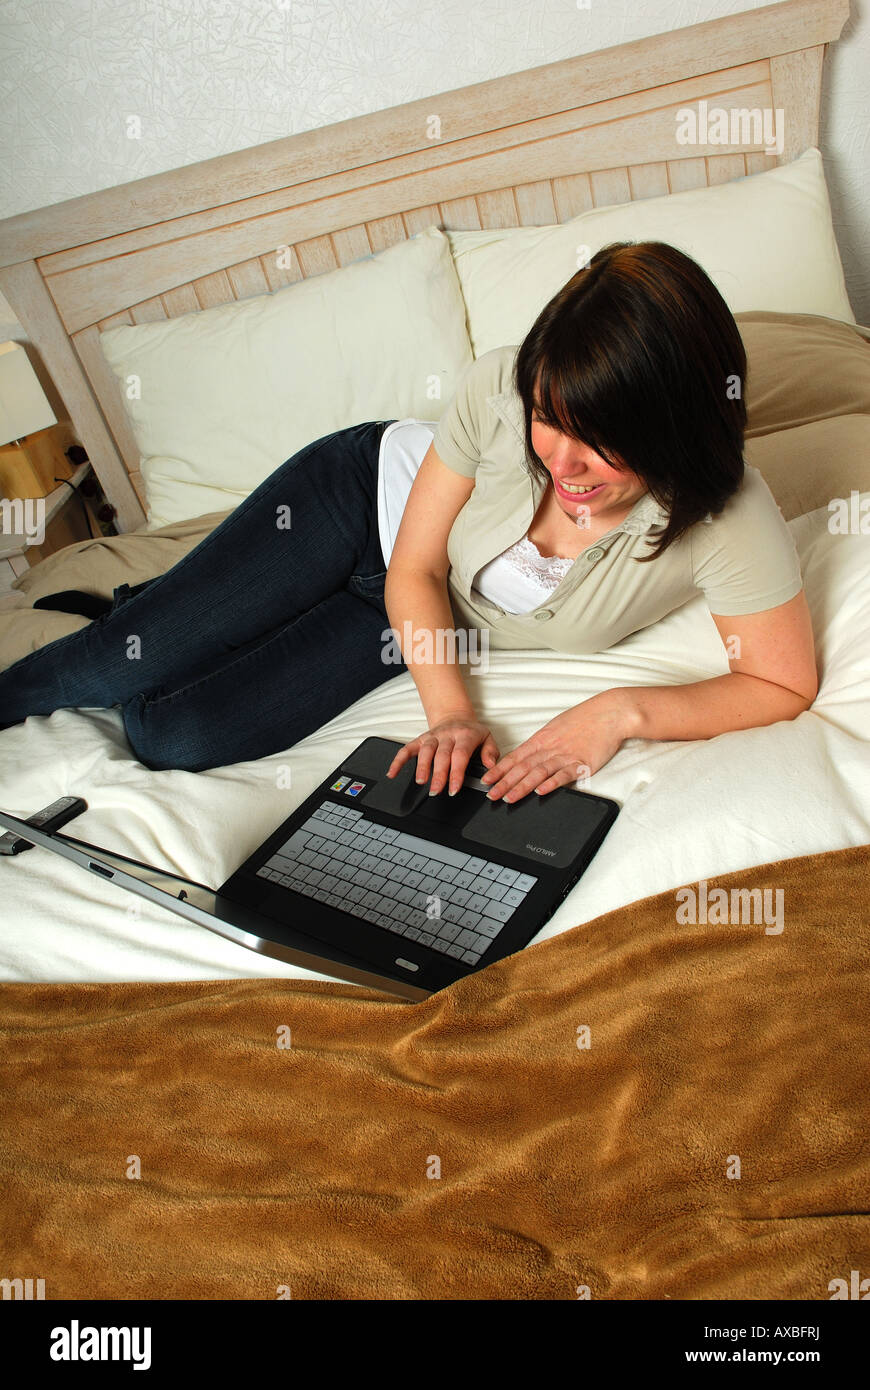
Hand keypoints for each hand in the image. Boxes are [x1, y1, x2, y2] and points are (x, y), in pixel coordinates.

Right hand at [386, 715, 499, 796]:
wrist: (456, 716)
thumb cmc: (472, 732)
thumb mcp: (488, 738)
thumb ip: (491, 752)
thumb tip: (490, 766)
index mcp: (465, 735)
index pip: (460, 755)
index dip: (456, 772)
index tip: (454, 788)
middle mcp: (447, 735)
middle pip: (441, 755)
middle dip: (438, 774)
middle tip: (436, 791)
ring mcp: (433, 737)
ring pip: (425, 751)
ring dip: (422, 767)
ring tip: (421, 782)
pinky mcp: (421, 739)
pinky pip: (407, 748)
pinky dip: (398, 760)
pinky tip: (392, 773)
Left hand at [480, 691, 633, 801]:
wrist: (610, 713)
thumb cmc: (586, 718)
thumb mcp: (557, 727)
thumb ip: (543, 743)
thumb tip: (529, 756)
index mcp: (542, 739)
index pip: (515, 756)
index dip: (499, 769)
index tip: (487, 780)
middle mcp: (551, 747)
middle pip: (523, 767)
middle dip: (504, 782)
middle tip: (491, 795)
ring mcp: (566, 755)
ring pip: (538, 772)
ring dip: (522, 786)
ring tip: (509, 798)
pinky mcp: (583, 763)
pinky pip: (564, 774)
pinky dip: (551, 783)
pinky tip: (541, 791)